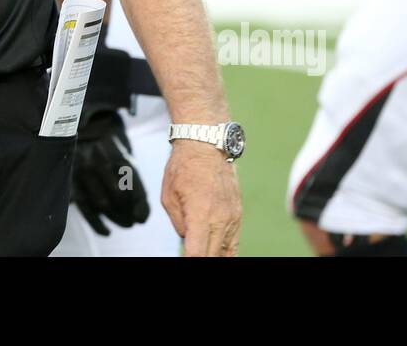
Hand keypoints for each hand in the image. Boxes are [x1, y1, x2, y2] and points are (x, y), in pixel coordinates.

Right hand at [71, 108, 149, 234]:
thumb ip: (137, 189)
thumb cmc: (111, 155)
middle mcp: (99, 160)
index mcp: (115, 152)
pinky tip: (106, 232)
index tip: (142, 218)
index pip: (133, 183)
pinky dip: (96, 223)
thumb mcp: (127, 163)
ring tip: (126, 224)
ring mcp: (83, 170)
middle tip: (132, 221)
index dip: (140, 203)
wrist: (86, 135)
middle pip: (119, 194)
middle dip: (128, 212)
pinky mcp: (71, 181)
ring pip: (102, 202)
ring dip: (116, 218)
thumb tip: (142, 220)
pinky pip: (85, 207)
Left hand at [161, 139, 241, 255]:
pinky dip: (227, 252)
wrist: (206, 145)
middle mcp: (220, 219)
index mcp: (200, 214)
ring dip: (214, 256)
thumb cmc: (183, 168)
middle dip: (200, 258)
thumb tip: (187, 240)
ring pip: (226, 252)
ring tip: (202, 254)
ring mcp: (232, 218)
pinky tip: (219, 256)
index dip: (189, 260)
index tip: (184, 260)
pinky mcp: (237, 214)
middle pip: (212, 255)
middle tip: (190, 255)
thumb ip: (179, 224)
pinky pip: (234, 242)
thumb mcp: (169, 197)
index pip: (197, 253)